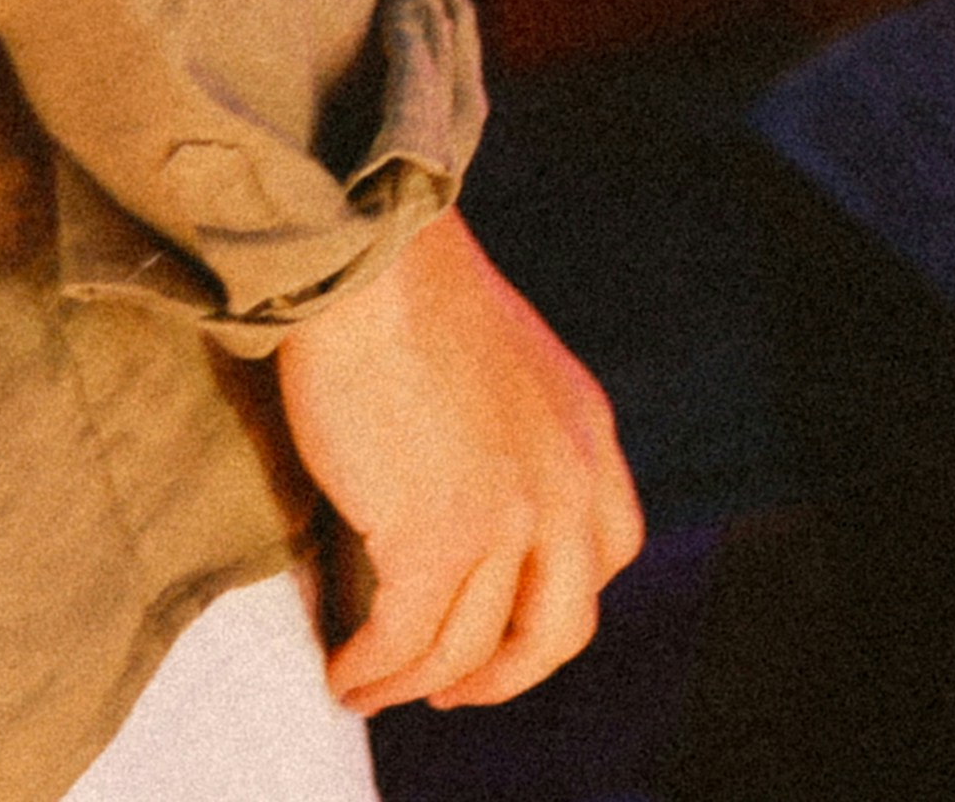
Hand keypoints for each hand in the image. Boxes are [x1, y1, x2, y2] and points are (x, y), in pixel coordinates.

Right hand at [268, 210, 641, 710]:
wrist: (373, 263)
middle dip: (506, 674)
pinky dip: (373, 671)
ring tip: (371, 687)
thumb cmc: (413, 293)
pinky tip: (345, 672)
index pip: (609, 551)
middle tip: (454, 689)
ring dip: (417, 683)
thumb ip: (516, 433)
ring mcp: (507, 519)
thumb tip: (469, 492)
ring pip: (471, 648)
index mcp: (589, 435)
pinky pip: (405, 642)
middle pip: (560, 627)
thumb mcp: (510, 364)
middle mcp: (566, 485)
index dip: (561, 601)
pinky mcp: (434, 539)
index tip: (511, 621)